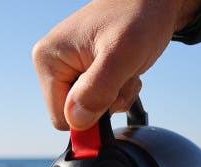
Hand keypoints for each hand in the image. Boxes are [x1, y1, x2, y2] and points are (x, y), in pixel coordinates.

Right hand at [32, 0, 200, 129]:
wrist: (153, 1)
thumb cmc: (138, 17)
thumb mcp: (121, 55)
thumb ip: (98, 88)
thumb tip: (76, 121)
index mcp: (48, 60)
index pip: (61, 118)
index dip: (90, 114)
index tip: (112, 93)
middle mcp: (52, 65)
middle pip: (76, 116)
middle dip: (104, 104)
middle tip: (122, 76)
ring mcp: (68, 69)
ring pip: (90, 111)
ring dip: (115, 97)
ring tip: (125, 69)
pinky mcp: (84, 72)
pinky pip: (99, 102)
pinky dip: (118, 92)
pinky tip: (124, 70)